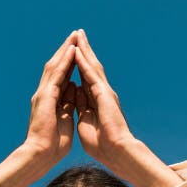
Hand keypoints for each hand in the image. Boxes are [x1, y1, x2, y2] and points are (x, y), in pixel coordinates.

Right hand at [0, 31, 78, 186]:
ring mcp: (43, 94)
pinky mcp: (45, 98)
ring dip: (65, 51)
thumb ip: (68, 104)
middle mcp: (45, 94)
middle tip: (76, 35)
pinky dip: (65, 63)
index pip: (62, 76)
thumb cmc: (52, 144)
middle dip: (66, 50)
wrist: (41, 154)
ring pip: (55, 66)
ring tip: (75, 36)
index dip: (70, 62)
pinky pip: (57, 75)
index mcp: (51, 100)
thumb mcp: (65, 119)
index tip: (78, 49)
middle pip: (57, 66)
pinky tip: (71, 52)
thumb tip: (74, 91)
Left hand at [73, 29, 134, 165]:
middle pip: (89, 68)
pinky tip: (77, 50)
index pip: (84, 79)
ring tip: (77, 35)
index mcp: (95, 102)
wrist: (115, 151)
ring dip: (84, 49)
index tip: (71, 54)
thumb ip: (82, 109)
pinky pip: (91, 74)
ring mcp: (104, 92)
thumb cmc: (102, 145)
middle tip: (77, 35)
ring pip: (91, 66)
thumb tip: (76, 98)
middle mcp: (101, 93)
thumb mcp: (86, 124)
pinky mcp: (104, 94)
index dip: (77, 66)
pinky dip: (83, 62)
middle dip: (83, 51)